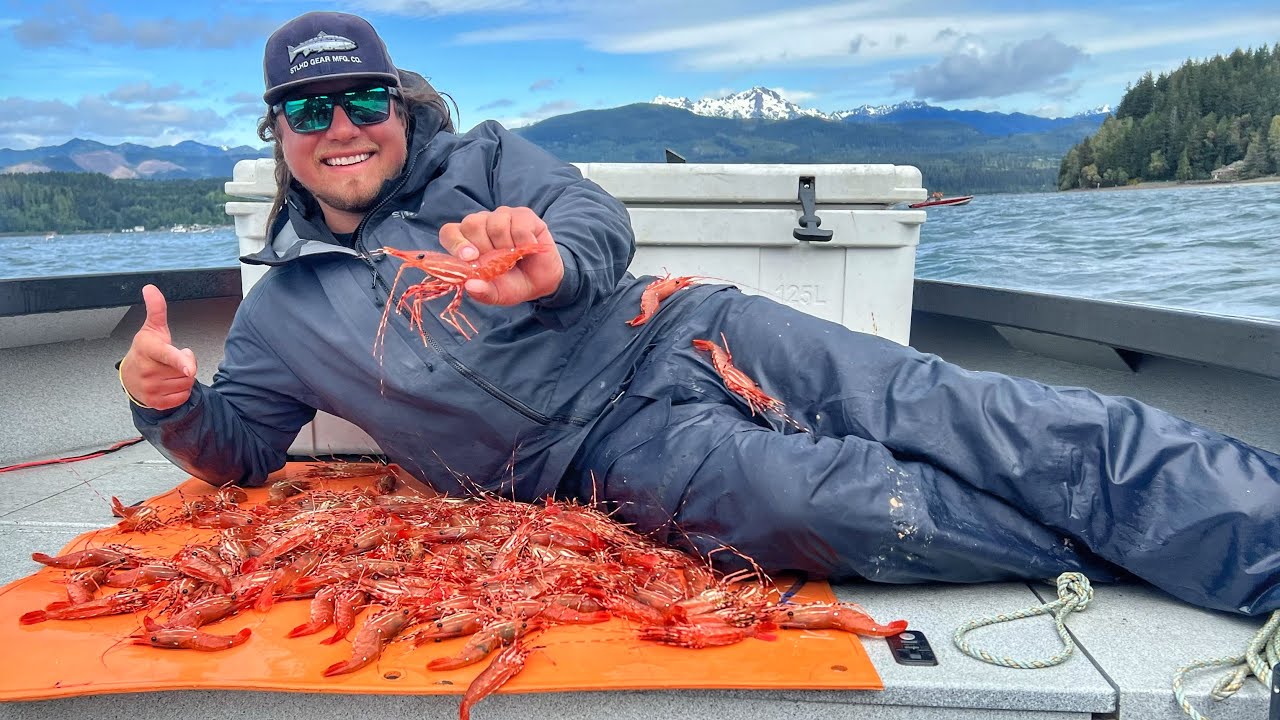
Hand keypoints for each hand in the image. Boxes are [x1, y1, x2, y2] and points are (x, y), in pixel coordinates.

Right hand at [120, 285, 197, 409]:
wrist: (130, 377)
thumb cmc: (146, 350)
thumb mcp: (152, 328)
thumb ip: (157, 309)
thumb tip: (150, 288)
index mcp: (149, 350)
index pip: (168, 355)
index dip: (181, 361)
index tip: (189, 367)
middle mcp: (148, 371)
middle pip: (187, 370)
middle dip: (185, 364)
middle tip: (170, 361)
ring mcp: (151, 388)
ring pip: (187, 383)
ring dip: (183, 377)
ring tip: (168, 371)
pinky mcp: (156, 402)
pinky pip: (183, 396)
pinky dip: (181, 391)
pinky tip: (169, 384)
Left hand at [439, 206, 563, 304]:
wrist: (541, 282)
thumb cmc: (512, 284)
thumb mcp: (496, 294)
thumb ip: (482, 292)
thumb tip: (470, 286)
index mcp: (466, 242)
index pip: (449, 232)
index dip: (457, 243)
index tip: (470, 258)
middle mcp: (481, 224)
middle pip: (472, 224)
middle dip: (486, 248)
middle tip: (499, 262)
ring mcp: (501, 216)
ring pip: (496, 224)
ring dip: (508, 247)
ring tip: (515, 256)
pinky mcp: (523, 215)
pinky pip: (519, 225)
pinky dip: (525, 242)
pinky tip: (527, 248)